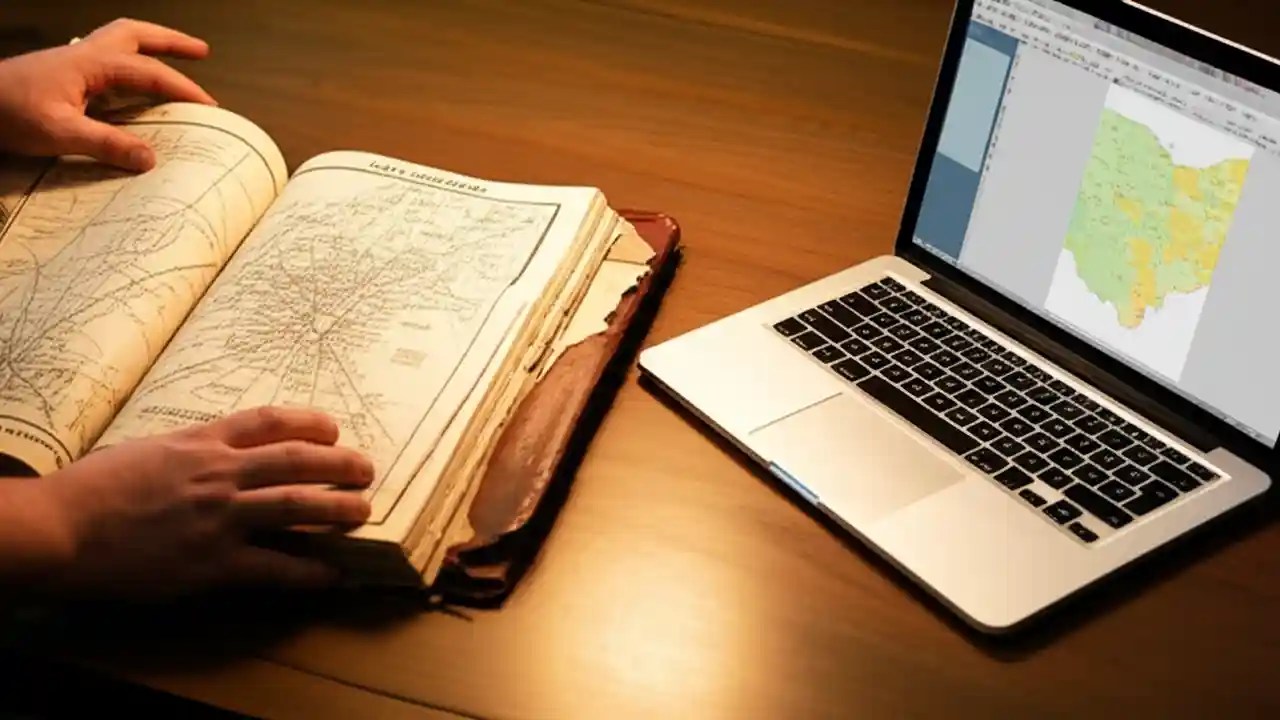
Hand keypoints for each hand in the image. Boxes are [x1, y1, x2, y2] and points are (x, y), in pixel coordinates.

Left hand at [0, 18, 215, 171]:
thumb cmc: (8, 113)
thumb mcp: (59, 133)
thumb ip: (106, 145)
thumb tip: (150, 158)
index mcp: (90, 64)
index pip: (148, 72)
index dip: (181, 87)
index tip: (208, 106)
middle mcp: (84, 55)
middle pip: (136, 35)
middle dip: (171, 40)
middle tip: (201, 51)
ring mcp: (72, 61)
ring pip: (120, 40)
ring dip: (150, 45)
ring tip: (175, 57)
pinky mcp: (62, 75)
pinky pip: (106, 59)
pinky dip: (130, 62)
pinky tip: (133, 82)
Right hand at [38, 406, 373, 599]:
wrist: (60, 527)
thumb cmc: (93, 488)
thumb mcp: (148, 450)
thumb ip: (189, 449)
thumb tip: (216, 451)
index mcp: (201, 442)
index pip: (269, 421)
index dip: (310, 422)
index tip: (334, 428)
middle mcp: (219, 473)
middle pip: (297, 459)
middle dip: (340, 462)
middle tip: (367, 469)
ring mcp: (220, 517)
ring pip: (297, 504)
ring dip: (338, 507)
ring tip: (366, 510)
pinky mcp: (213, 562)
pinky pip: (274, 566)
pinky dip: (308, 571)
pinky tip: (331, 574)